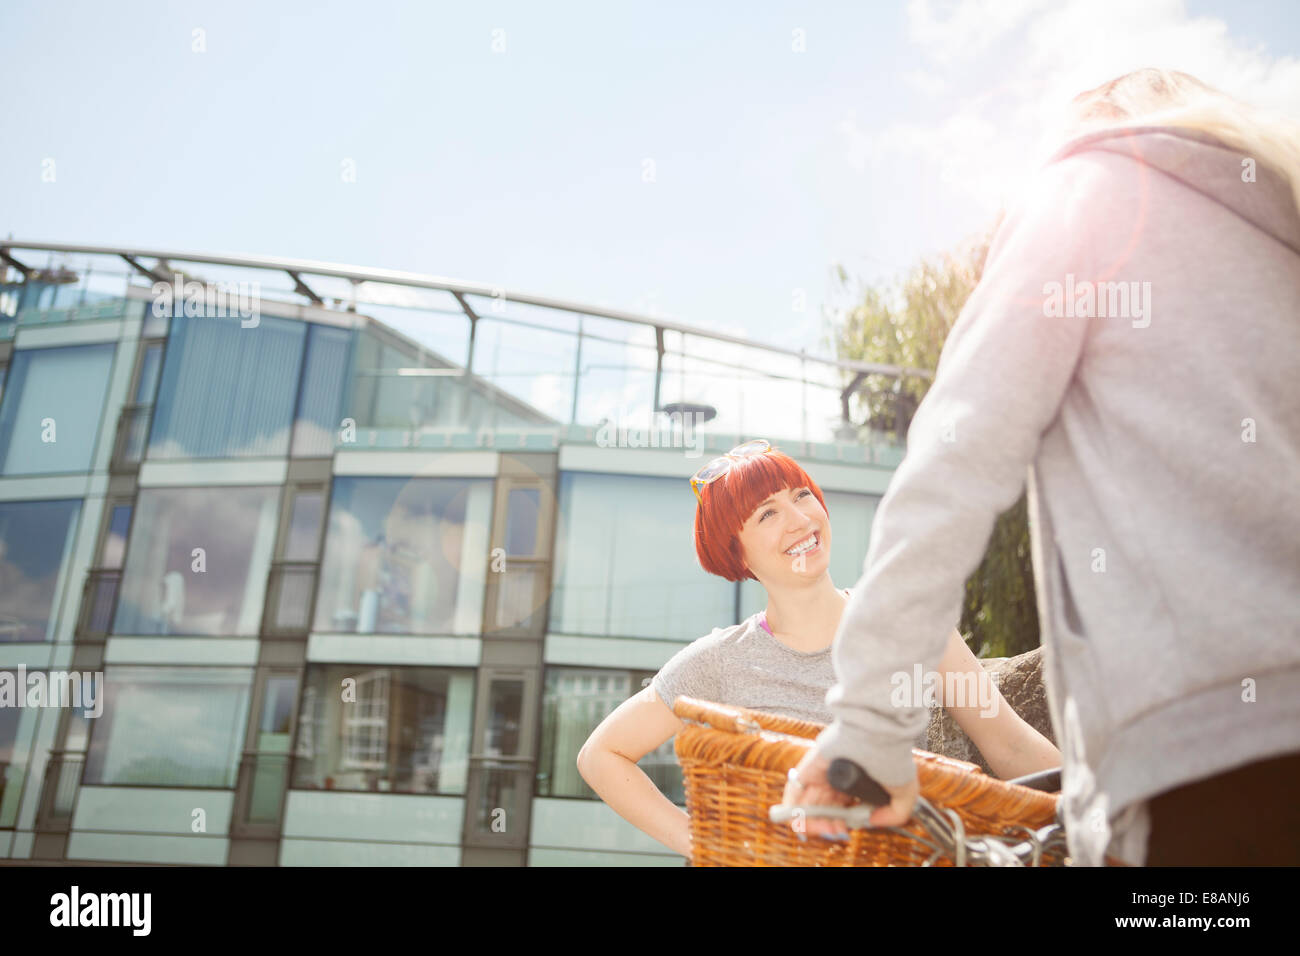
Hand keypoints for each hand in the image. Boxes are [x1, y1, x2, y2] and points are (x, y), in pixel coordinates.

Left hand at [779, 749, 920, 839]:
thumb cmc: (893, 757)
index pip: (843, 808)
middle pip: (825, 809)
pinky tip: (802, 822)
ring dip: (813, 824)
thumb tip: (872, 821)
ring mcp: (821, 774)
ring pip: (809, 805)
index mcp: (856, 783)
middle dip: (829, 826)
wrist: (878, 736)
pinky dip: (794, 810)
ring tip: (825, 831)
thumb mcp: (905, 794)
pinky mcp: (808, 768)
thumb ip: (894, 814)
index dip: (844, 823)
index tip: (847, 831)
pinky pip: (795, 792)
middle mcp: (837, 779)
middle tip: (836, 832)